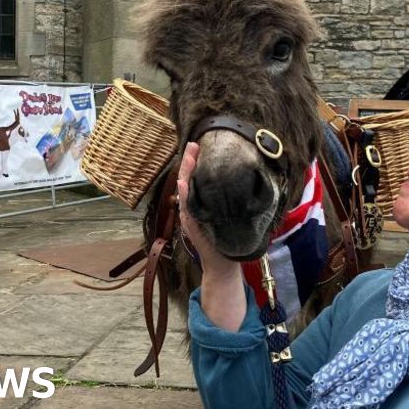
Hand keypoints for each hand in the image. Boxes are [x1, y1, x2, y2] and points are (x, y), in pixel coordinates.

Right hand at [176, 142, 234, 278]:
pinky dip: (184, 196)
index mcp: (196, 204)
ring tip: (188, 157)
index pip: (192, 178)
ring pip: (184, 191)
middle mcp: (190, 209)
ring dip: (185, 174)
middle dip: (187, 162)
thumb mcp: (218, 215)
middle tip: (192, 145)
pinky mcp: (191, 226)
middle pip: (185, 180)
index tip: (196, 145)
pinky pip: (187, 208)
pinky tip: (183, 183)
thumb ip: (216, 199)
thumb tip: (224, 179)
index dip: (192, 162)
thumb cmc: (221, 238)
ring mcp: (189, 217)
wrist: (220, 263)